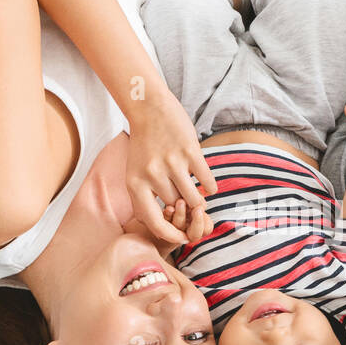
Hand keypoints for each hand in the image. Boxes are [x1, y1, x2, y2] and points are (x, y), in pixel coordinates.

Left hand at [126, 94, 218, 244]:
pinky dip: (210, 186)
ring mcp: (172, 163)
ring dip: (199, 198)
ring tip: (198, 194)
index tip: (181, 237)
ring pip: (193, 197)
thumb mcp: (135, 172)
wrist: (149, 108)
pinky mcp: (190, 151)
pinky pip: (207, 180)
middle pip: (177, 206)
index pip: (154, 222)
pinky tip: (207, 183)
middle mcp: (152, 175)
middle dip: (184, 206)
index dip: (170, 234)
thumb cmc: (144, 144)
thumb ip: (147, 197)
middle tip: (189, 203)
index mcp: (135, 184)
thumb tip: (170, 223)